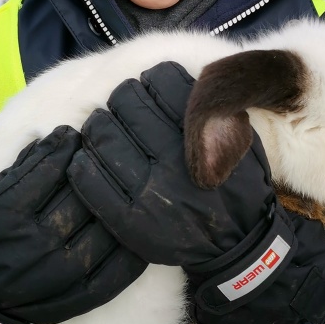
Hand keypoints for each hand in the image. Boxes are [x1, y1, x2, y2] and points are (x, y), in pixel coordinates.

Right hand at [0, 125, 147, 323]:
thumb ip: (25, 168)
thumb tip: (65, 136)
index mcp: (9, 213)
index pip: (51, 168)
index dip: (69, 146)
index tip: (76, 137)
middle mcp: (37, 242)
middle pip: (83, 195)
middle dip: (98, 170)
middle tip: (108, 156)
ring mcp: (62, 272)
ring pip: (106, 227)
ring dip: (119, 203)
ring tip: (124, 187)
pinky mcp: (82, 295)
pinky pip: (119, 267)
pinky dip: (132, 244)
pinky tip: (137, 226)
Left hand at [69, 62, 324, 323]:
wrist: (238, 246)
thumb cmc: (239, 186)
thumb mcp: (241, 139)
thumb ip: (214, 108)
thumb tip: (175, 77)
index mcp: (199, 137)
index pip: (159, 81)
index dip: (152, 79)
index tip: (152, 87)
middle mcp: (170, 162)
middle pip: (124, 101)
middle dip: (125, 98)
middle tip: (127, 107)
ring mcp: (143, 192)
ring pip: (100, 132)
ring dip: (101, 123)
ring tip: (110, 128)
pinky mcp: (124, 218)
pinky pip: (85, 175)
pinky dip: (83, 158)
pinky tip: (91, 156)